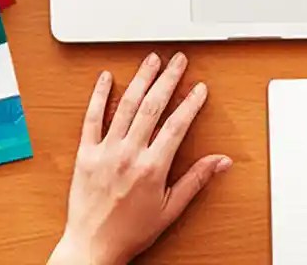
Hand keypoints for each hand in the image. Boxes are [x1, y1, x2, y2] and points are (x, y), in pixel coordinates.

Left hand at [49, 53, 230, 264]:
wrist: (93, 245)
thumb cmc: (131, 232)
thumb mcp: (170, 209)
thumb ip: (195, 180)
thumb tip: (220, 162)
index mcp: (152, 168)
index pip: (176, 125)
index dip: (190, 104)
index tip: (199, 89)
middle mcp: (129, 154)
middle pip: (152, 107)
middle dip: (168, 80)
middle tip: (178, 61)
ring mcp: (105, 151)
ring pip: (125, 106)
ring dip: (140, 80)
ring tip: (151, 60)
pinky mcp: (85, 153)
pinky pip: (92, 118)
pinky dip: (98, 96)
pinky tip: (107, 78)